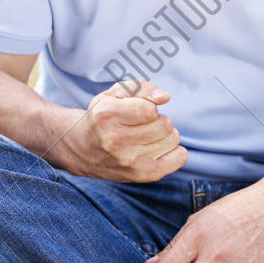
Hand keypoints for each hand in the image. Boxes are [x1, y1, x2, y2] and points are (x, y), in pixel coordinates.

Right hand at [63, 79, 187, 181]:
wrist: (84, 150)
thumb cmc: (103, 117)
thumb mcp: (114, 94)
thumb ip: (141, 87)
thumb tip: (165, 97)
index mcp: (107, 115)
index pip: (150, 109)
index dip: (149, 107)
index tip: (138, 111)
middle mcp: (116, 140)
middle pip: (164, 124)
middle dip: (159, 120)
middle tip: (144, 125)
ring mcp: (129, 161)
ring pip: (173, 139)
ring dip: (166, 134)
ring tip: (149, 136)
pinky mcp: (143, 175)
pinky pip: (179, 157)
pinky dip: (175, 150)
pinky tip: (159, 148)